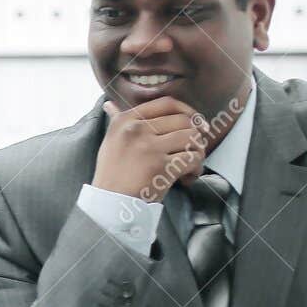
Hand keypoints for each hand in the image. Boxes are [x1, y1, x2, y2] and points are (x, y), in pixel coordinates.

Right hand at [93, 97, 207, 201]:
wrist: (109, 202)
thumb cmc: (111, 173)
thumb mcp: (110, 141)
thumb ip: (115, 120)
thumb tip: (110, 104)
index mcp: (126, 120)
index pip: (167, 104)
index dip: (188, 111)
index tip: (195, 124)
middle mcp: (137, 129)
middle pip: (184, 121)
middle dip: (195, 137)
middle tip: (193, 151)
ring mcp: (149, 148)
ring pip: (191, 138)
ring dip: (198, 152)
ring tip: (190, 165)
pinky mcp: (161, 167)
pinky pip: (192, 158)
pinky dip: (196, 168)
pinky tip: (187, 177)